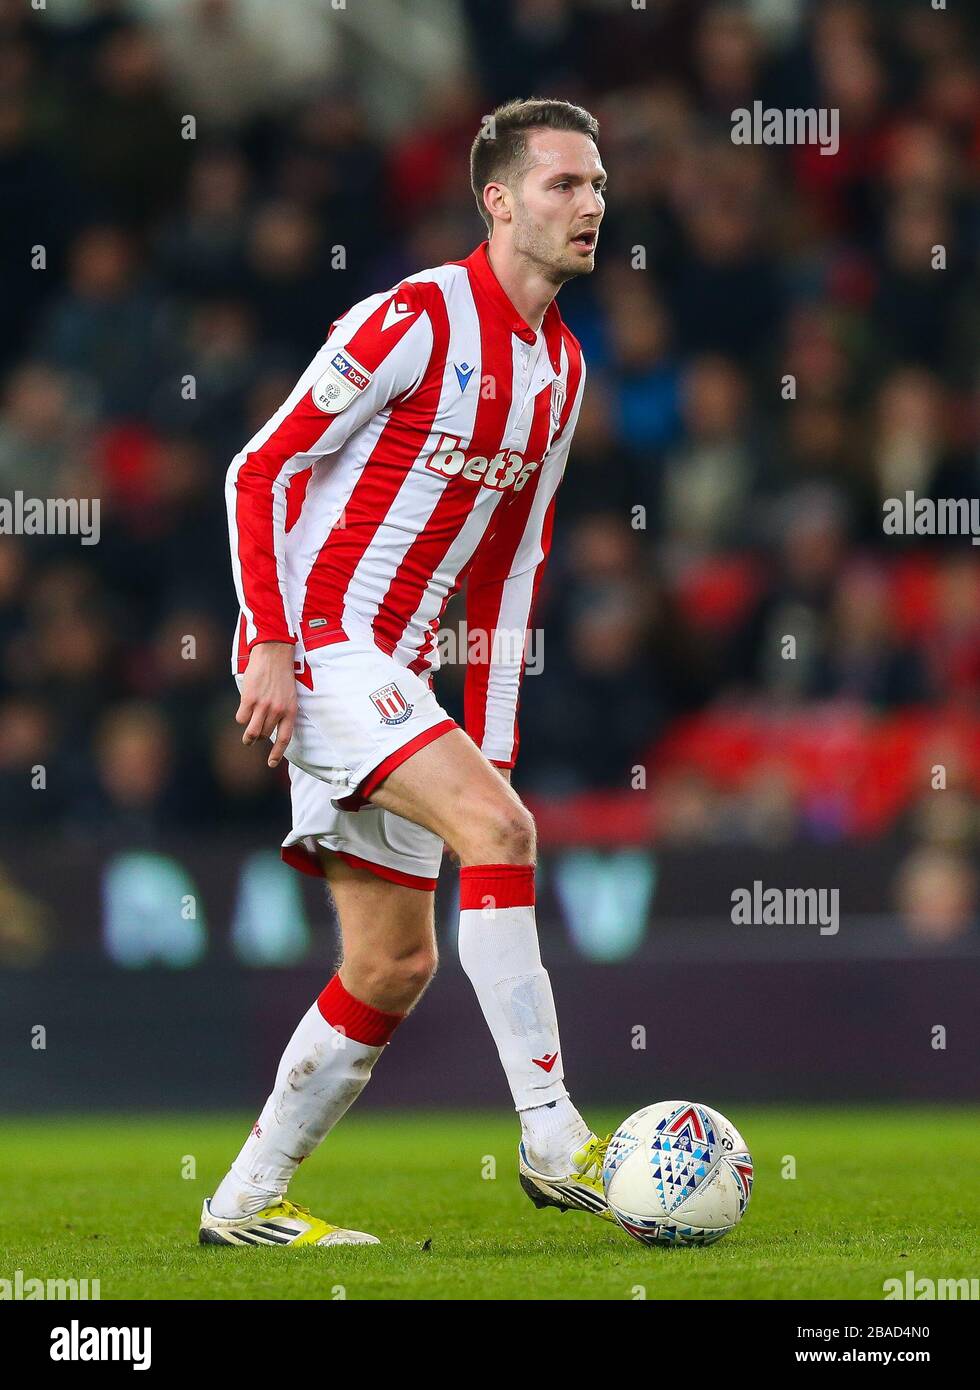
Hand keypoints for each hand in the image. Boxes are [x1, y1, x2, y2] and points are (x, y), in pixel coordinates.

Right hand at [236, 641, 297, 768]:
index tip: (270, 764)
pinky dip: (241, 717)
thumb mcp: (289, 695)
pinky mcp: (249, 699)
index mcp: (290, 710)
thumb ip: (282, 711)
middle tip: (255, 734)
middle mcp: (277, 711)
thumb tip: (270, 729)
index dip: (277, 754)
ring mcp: (263, 705)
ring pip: (251, 732)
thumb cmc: (281, 674)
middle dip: (259, 737)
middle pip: (264, 735)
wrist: (274, 653)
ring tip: (247, 737)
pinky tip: (244, 709)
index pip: (285, 738)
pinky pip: (241, 718)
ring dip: (248, 736)